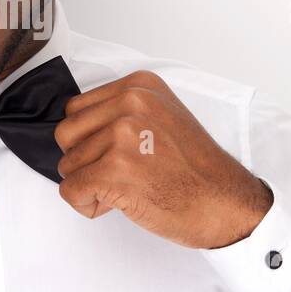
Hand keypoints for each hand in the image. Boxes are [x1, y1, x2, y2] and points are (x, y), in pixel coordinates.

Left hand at [54, 70, 273, 249]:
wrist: (224, 203)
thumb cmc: (195, 170)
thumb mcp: (162, 117)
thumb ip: (122, 113)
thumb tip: (80, 129)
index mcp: (139, 87)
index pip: (76, 110)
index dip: (89, 139)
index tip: (118, 154)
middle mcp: (130, 104)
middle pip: (66, 134)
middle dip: (83, 160)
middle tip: (118, 175)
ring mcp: (121, 136)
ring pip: (67, 165)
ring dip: (89, 185)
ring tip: (126, 188)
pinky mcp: (114, 170)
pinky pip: (70, 191)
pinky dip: (86, 204)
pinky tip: (116, 204)